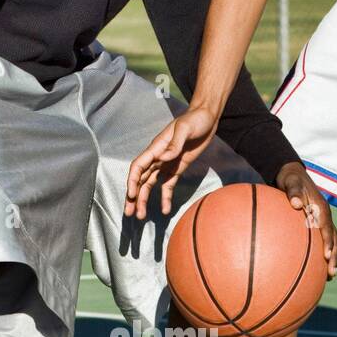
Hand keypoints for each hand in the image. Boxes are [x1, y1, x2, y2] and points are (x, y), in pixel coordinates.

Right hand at [125, 105, 219, 219]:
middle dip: (134, 196)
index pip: (139, 166)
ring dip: (144, 200)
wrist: (206, 119)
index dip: (133, 181)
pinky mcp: (176, 169)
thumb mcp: (185, 129)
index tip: (131, 194)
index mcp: (156, 148)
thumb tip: (164, 158)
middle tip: (130, 213)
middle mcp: (157, 158)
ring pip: (150, 185)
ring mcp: (166, 164)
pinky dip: (165, 198)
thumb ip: (175, 144)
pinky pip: (167, 186)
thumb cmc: (195, 120)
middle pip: (140, 180)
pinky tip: (165, 210)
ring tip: (142, 217)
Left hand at [276, 162, 336, 278]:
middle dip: (334, 257)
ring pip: (331, 242)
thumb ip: (293, 192)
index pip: (327, 228)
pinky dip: (323, 253)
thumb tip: (297, 204)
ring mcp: (322, 220)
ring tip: (330, 276)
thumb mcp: (290, 182)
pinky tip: (316, 266)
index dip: (328, 242)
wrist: (291, 174)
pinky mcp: (316, 223)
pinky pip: (322, 240)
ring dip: (332, 258)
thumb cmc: (289, 179)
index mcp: (321, 208)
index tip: (327, 256)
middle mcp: (324, 216)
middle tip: (332, 274)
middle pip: (334, 239)